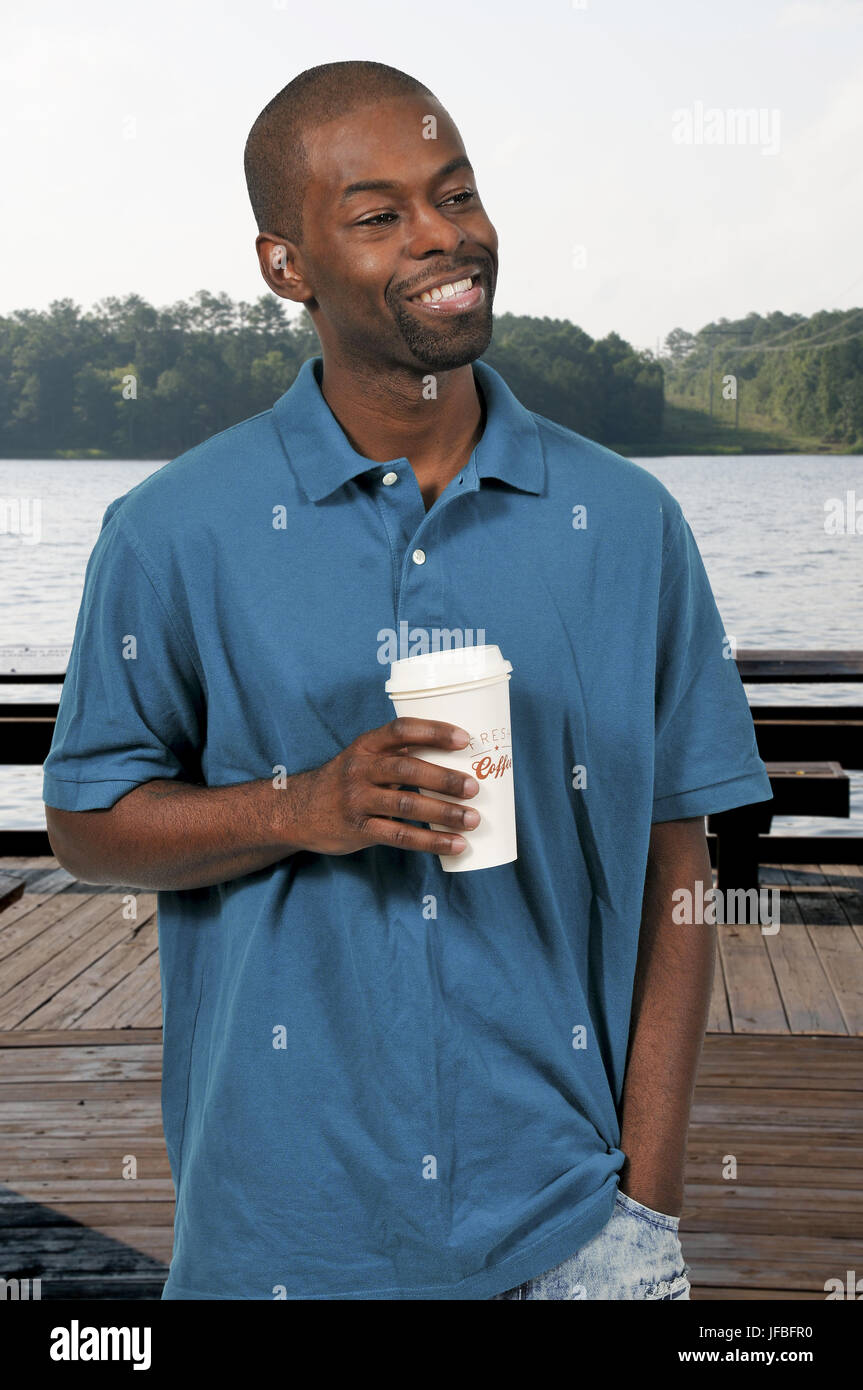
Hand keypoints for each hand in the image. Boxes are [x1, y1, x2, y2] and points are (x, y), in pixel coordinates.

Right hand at [286, 717, 480, 856]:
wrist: (296, 811)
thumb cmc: (345, 781)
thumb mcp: (363, 758)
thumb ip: (398, 755)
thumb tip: (456, 758)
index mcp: (366, 745)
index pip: (402, 730)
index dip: (434, 732)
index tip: (465, 739)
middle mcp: (360, 769)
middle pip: (407, 769)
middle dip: (443, 779)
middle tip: (474, 787)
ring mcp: (358, 801)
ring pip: (407, 806)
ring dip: (444, 813)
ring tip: (473, 819)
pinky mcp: (359, 830)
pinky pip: (400, 836)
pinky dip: (431, 842)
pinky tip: (455, 845)